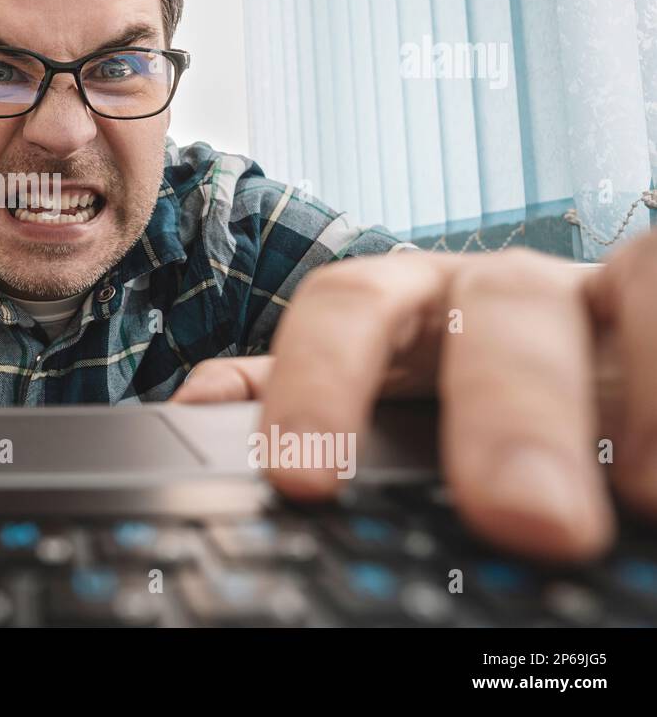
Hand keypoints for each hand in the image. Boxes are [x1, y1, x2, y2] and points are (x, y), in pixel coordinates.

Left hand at [172, 235, 656, 560]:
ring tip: (644, 500)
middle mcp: (494, 291)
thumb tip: (194, 416)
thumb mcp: (379, 404)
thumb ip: (299, 399)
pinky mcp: (656, 311)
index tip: (306, 482)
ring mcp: (590, 296)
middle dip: (507, 409)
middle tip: (522, 519)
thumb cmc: (457, 399)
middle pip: (496, 304)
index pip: (344, 305)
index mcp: (403, 307)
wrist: (580, 379)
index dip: (317, 381)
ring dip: (630, 386)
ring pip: (619, 286)